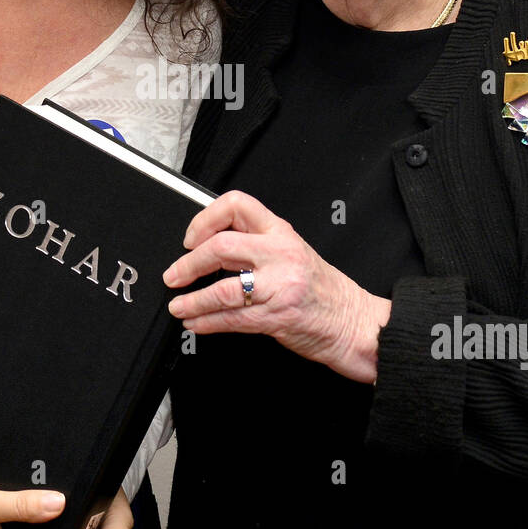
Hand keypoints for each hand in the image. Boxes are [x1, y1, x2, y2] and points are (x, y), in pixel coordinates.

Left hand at [162, 190, 390, 383]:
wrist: (354, 322)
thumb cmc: (322, 289)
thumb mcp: (293, 252)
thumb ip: (257, 244)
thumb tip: (208, 246)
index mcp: (281, 232)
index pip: (237, 205)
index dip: (206, 218)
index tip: (191, 237)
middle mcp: (280, 254)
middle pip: (221, 246)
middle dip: (189, 264)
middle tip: (174, 276)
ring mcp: (279, 286)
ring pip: (223, 289)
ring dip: (192, 300)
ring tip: (179, 306)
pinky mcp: (277, 316)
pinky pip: (232, 319)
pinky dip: (207, 322)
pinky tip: (196, 324)